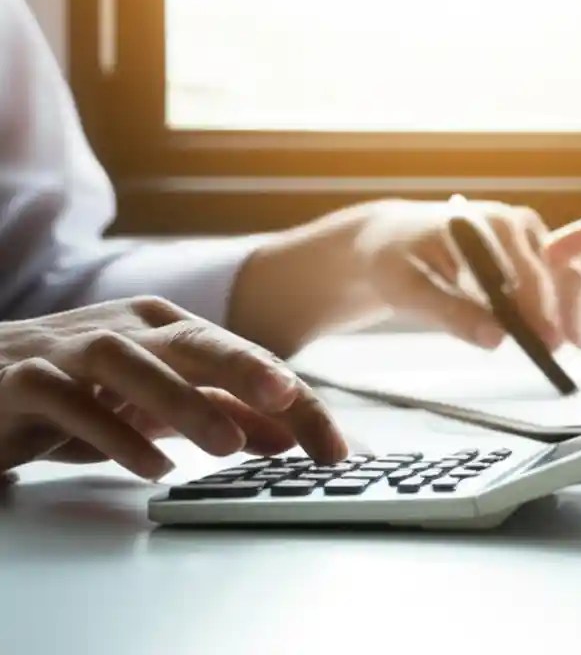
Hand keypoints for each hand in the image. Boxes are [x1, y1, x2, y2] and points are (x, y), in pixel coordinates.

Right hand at [0, 297, 346, 478]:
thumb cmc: (76, 389)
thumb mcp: (157, 402)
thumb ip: (219, 411)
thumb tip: (287, 434)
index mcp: (163, 328)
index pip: (242, 357)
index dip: (293, 400)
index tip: (335, 446)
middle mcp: (123, 330)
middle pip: (192, 340)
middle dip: (246, 367)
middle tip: (290, 400)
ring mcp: (68, 350)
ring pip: (128, 362)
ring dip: (181, 401)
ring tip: (228, 446)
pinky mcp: (22, 382)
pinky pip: (69, 403)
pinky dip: (112, 434)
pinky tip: (152, 466)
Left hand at [348, 199, 580, 348]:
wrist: (391, 239)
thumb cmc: (394, 261)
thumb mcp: (409, 289)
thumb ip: (452, 312)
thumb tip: (497, 339)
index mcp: (485, 224)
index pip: (524, 272)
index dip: (539, 311)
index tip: (546, 345)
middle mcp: (514, 221)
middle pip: (552, 270)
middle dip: (558, 314)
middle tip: (554, 353)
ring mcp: (525, 232)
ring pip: (563, 272)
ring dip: (567, 310)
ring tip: (566, 347)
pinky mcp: (528, 245)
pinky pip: (555, 274)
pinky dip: (562, 304)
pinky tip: (566, 334)